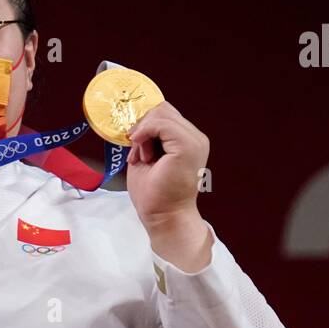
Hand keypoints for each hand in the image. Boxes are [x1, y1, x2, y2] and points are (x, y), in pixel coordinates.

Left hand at [124, 101, 212, 271]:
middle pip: (162, 109)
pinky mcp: (188, 147)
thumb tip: (137, 122)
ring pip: (161, 113)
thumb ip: (147, 137)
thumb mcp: (146, 157)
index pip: (164, 114)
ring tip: (142, 157)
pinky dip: (144, 133)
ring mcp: (194, 141)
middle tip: (136, 151)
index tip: (134, 144)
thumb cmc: (154, 195)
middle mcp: (195, 138)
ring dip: (143, 133)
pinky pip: (162, 123)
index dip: (144, 124)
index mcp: (187, 140)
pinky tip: (141, 154)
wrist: (164, 217)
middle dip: (142, 126)